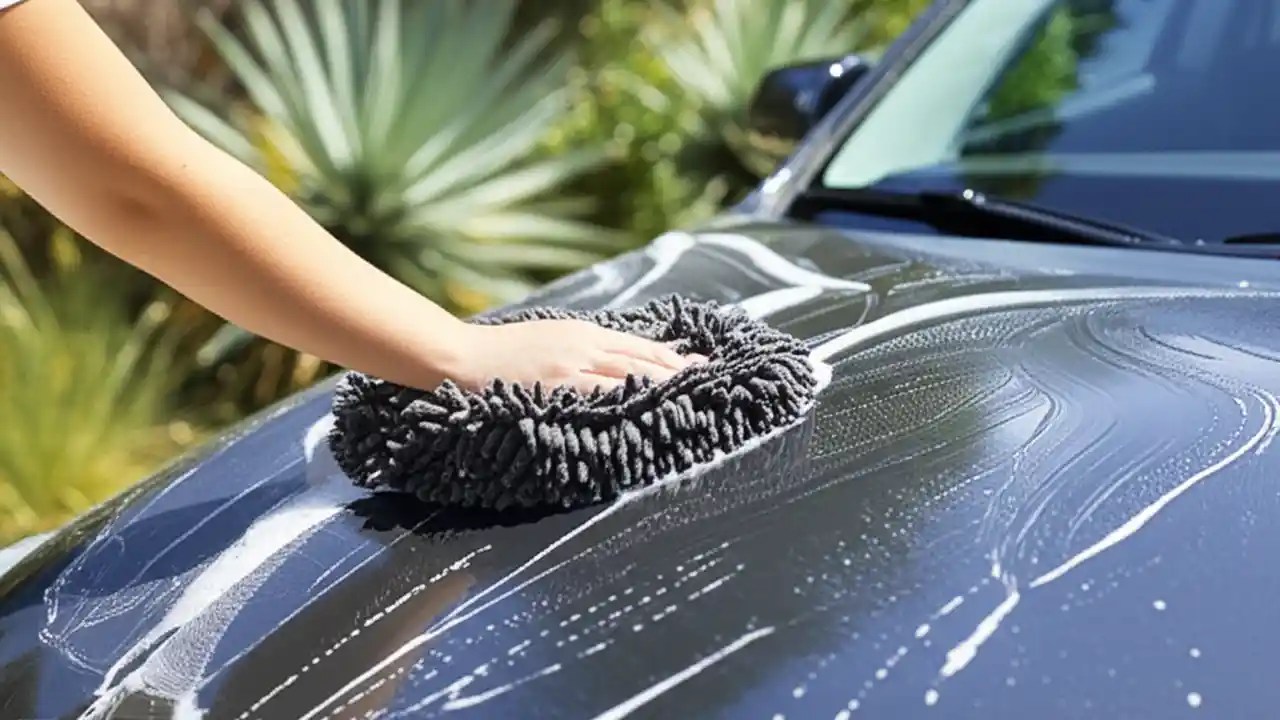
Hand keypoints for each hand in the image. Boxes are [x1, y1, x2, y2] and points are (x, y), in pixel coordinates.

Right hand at [447, 319, 704, 393]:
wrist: (461, 357)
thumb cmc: (503, 354)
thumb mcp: (550, 340)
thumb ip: (585, 350)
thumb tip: (621, 362)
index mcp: (581, 334)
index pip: (638, 346)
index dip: (672, 356)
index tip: (701, 364)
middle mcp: (582, 346)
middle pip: (641, 359)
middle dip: (678, 370)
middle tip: (712, 379)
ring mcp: (571, 368)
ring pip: (629, 376)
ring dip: (663, 385)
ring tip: (693, 395)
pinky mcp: (557, 388)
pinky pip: (602, 396)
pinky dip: (630, 400)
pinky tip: (651, 409)